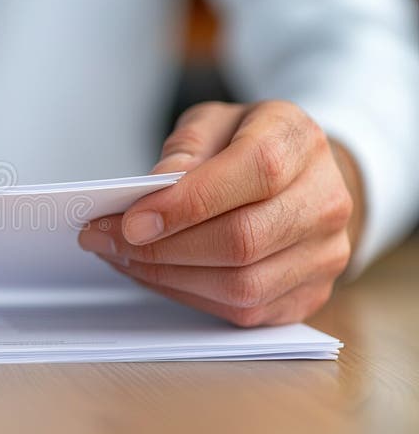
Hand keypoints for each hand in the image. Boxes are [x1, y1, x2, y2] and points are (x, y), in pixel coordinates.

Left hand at [79, 100, 361, 326]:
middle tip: (107, 241)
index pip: (255, 172)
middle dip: (163, 248)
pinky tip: (154, 274)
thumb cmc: (248, 145)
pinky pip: (243, 310)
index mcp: (300, 141)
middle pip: (243, 239)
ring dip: (168, 277)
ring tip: (122, 258)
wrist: (302, 177)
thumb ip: (186, 148)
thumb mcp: (214, 122)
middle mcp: (326, 200)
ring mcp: (325, 254)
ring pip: (242, 285)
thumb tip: (154, 191)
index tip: (129, 220)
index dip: (188, 202)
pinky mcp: (310, 295)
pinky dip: (187, 296)